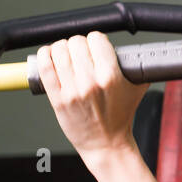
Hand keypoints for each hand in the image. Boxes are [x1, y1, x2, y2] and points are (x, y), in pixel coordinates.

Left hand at [37, 33, 146, 159]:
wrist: (106, 143)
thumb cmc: (120, 116)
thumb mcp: (137, 88)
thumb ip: (136, 67)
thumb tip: (132, 51)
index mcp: (111, 76)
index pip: (96, 38)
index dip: (96, 41)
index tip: (96, 47)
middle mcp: (90, 82)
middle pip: (76, 42)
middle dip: (79, 45)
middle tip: (81, 54)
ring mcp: (72, 90)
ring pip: (58, 50)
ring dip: (61, 49)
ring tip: (66, 56)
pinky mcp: (57, 98)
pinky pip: (45, 68)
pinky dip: (44, 56)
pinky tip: (49, 56)